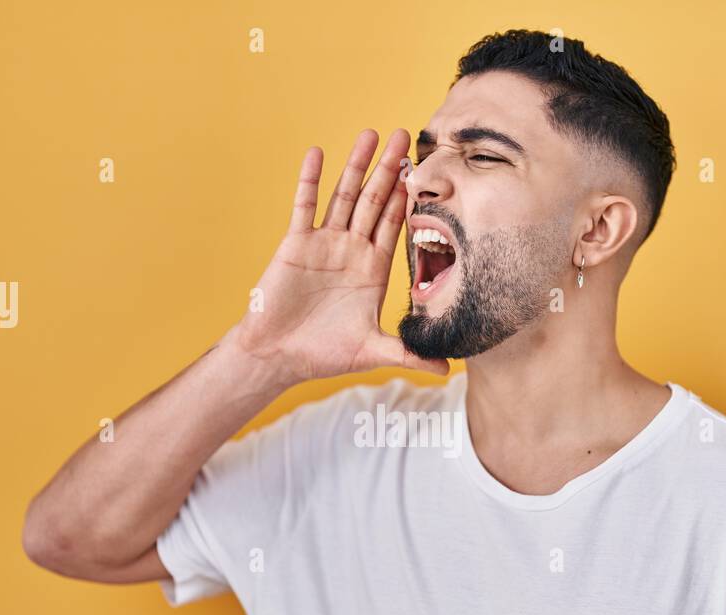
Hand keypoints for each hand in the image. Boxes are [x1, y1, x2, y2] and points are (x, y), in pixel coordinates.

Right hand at [222, 129, 448, 386]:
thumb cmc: (323, 355)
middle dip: (388, 168)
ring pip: (343, 195)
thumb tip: (448, 370)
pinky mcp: (296, 243)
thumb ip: (409, 354)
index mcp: (372, 269)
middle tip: (403, 134)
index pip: (395, 225)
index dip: (408, 198)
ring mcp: (324, 243)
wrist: (277, 356)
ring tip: (369, 133)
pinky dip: (310, 180)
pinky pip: (304, 205)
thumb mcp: (372, 352)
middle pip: (374, 200)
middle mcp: (351, 250)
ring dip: (356, 165)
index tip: (423, 171)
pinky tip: (318, 153)